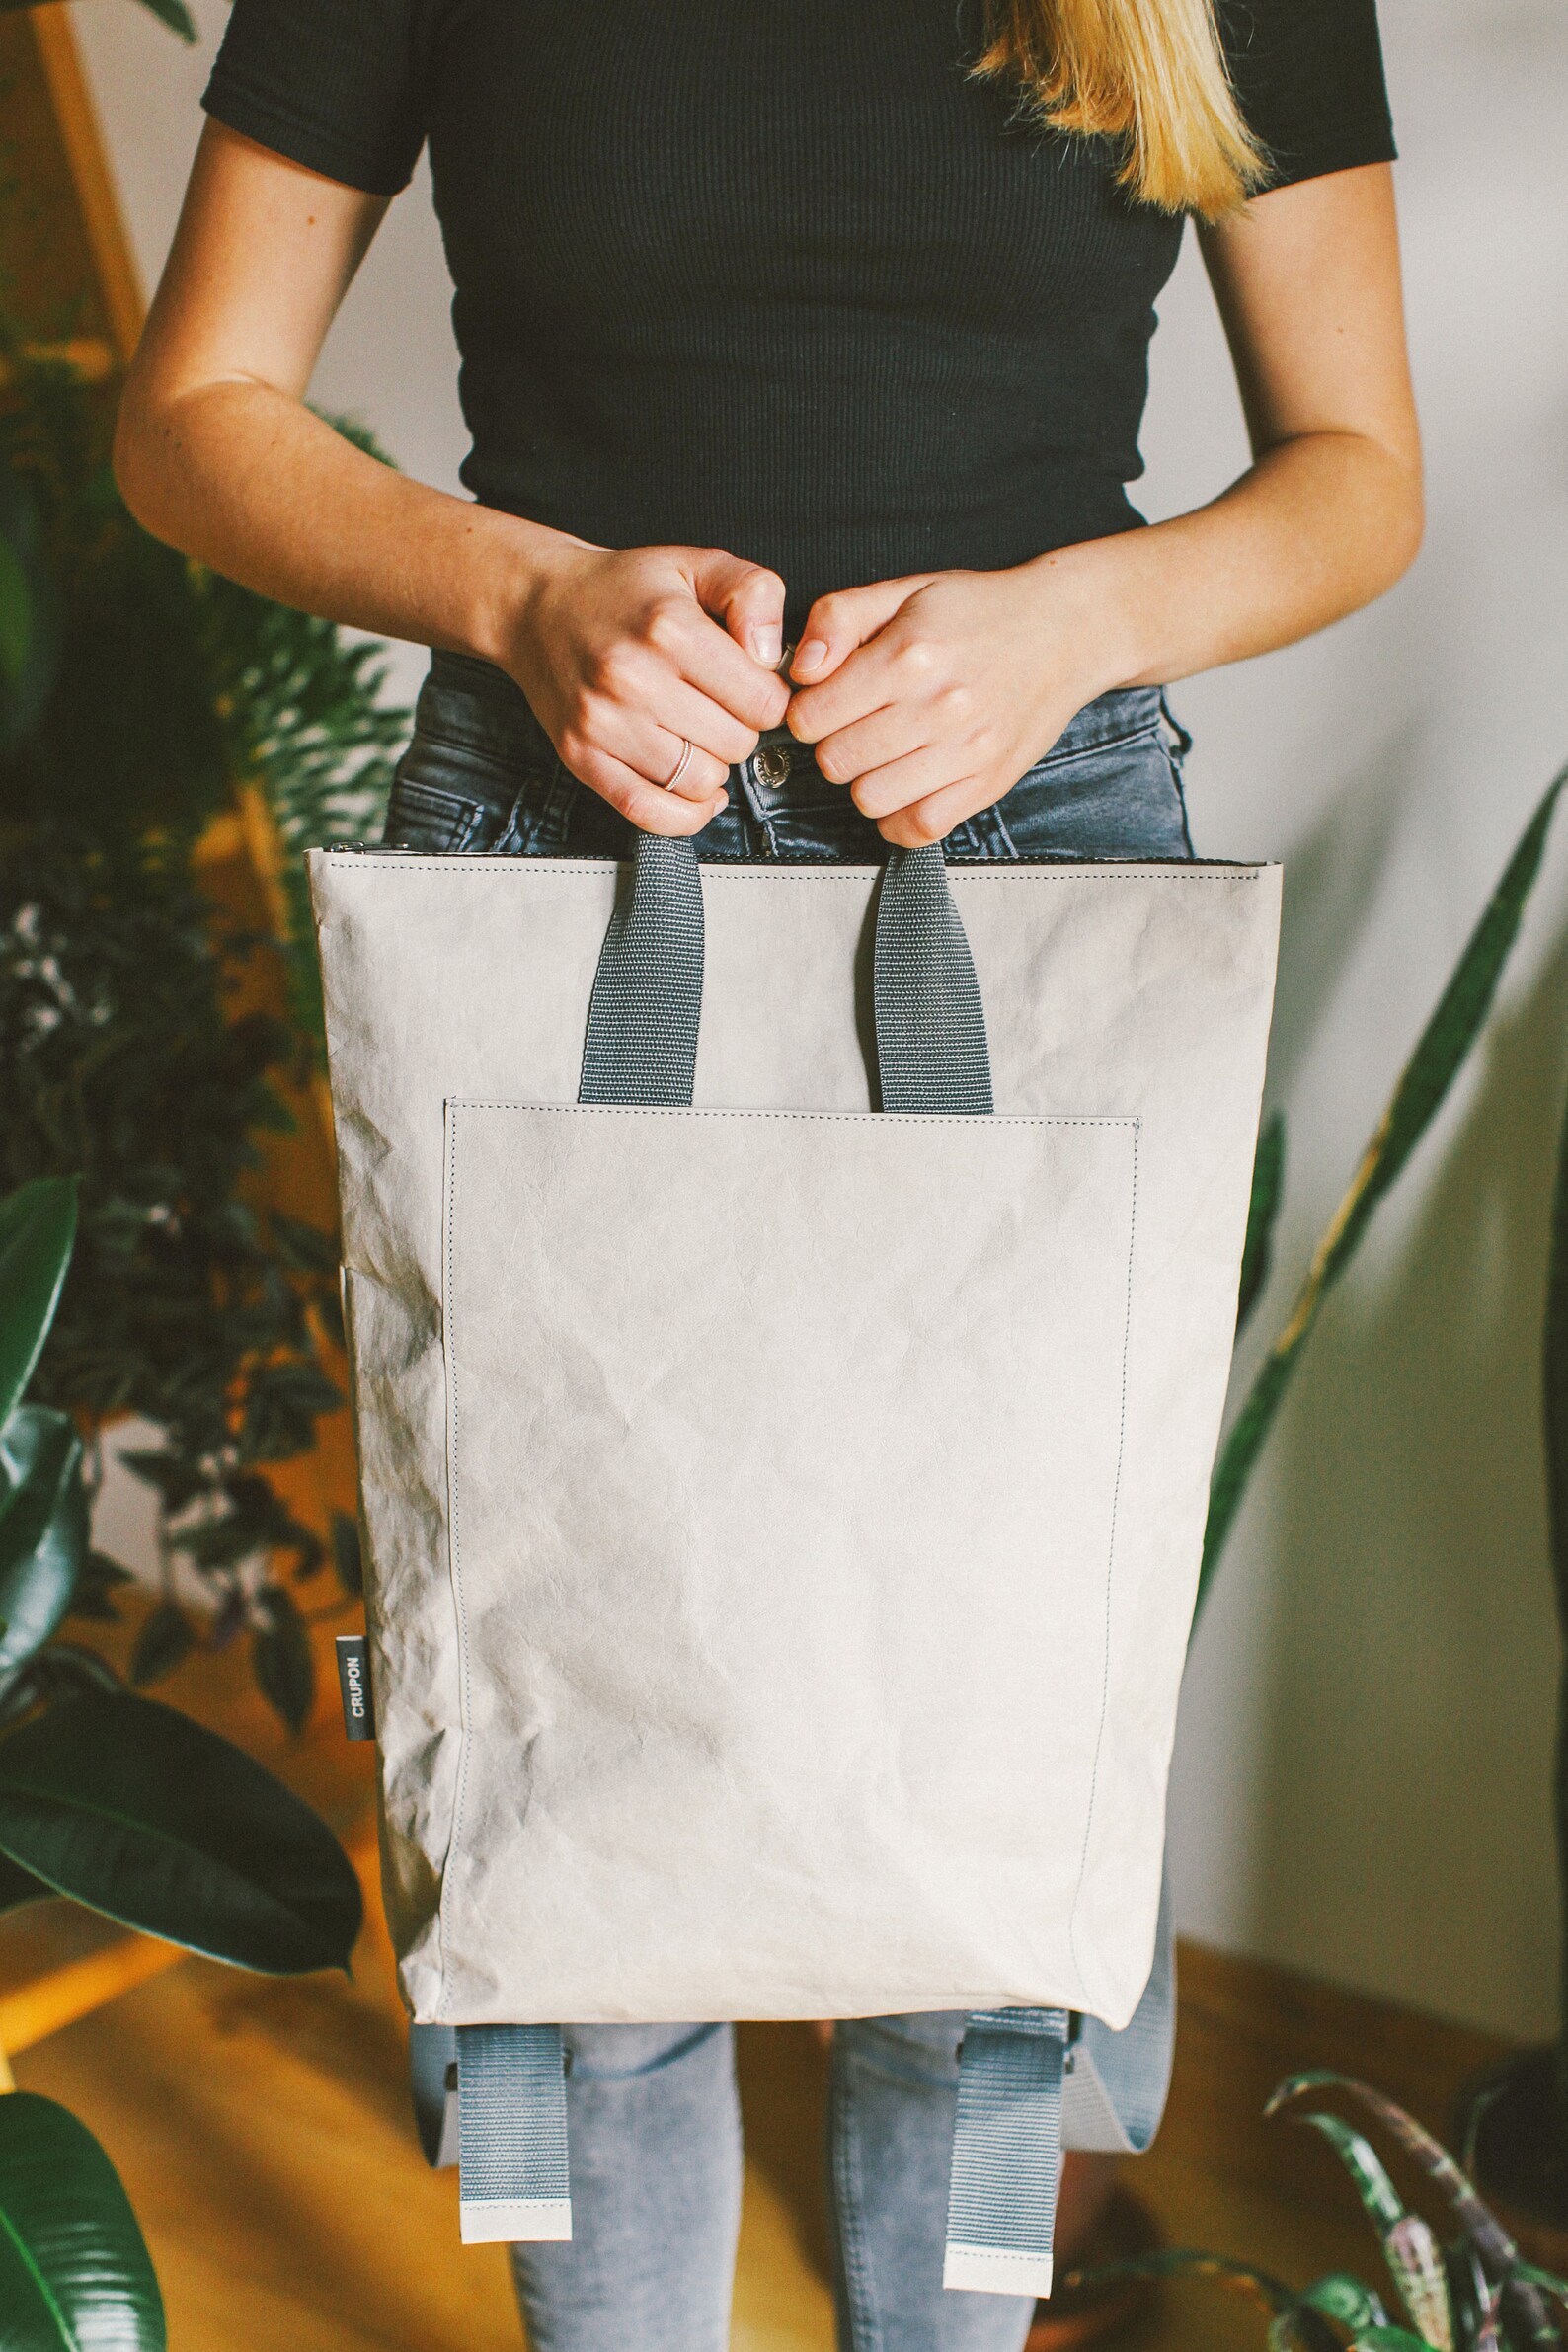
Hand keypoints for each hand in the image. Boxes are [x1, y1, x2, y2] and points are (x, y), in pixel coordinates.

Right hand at [501, 540, 790, 836]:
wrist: (538, 606)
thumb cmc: (623, 589)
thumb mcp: (697, 564)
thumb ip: (753, 593)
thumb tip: (771, 656)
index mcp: (670, 630)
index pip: (763, 702)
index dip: (770, 699)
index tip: (751, 688)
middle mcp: (633, 679)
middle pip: (736, 745)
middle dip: (741, 731)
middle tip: (719, 708)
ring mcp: (604, 724)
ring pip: (700, 782)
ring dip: (712, 768)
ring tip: (698, 737)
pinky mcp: (581, 757)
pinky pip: (651, 813)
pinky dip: (684, 813)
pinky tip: (694, 790)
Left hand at [785, 558, 1125, 846]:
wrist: (1065, 629)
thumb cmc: (980, 611)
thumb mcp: (904, 590)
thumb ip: (838, 618)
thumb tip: (801, 669)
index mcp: (907, 655)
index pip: (811, 716)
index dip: (808, 711)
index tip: (827, 704)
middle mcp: (937, 707)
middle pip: (835, 762)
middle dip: (834, 745)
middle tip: (858, 726)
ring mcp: (966, 751)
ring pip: (869, 799)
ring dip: (866, 781)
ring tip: (886, 753)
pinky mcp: (987, 783)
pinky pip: (918, 828)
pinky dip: (901, 816)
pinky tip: (907, 785)